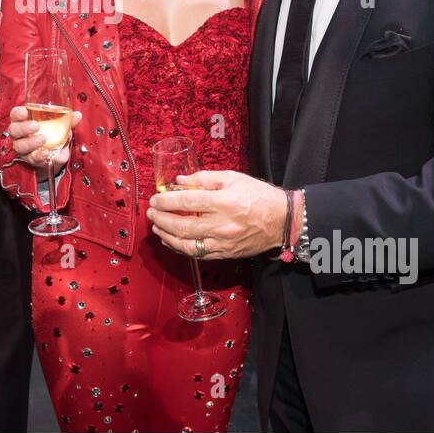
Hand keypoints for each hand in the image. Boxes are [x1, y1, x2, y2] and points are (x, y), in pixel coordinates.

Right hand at [6, 104, 81, 173]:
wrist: (53, 155)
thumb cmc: (51, 135)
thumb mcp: (59, 126)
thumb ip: (66, 120)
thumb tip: (77, 115)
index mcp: (24, 121)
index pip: (15, 115)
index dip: (18, 113)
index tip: (24, 112)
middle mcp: (20, 135)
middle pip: (14, 130)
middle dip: (23, 127)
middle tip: (36, 126)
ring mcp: (23, 148)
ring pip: (20, 146)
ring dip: (31, 142)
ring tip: (43, 139)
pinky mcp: (30, 159)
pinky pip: (31, 158)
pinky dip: (38, 155)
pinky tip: (45, 153)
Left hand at [146, 170, 288, 259]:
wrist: (282, 221)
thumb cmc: (259, 196)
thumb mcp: (233, 178)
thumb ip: (205, 178)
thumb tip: (180, 181)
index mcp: (225, 202)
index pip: (188, 201)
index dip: (167, 200)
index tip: (155, 198)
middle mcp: (222, 224)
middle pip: (183, 225)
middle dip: (161, 219)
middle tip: (151, 212)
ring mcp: (223, 242)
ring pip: (187, 244)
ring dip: (167, 236)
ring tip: (156, 227)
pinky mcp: (225, 254)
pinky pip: (197, 254)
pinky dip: (180, 248)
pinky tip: (171, 240)